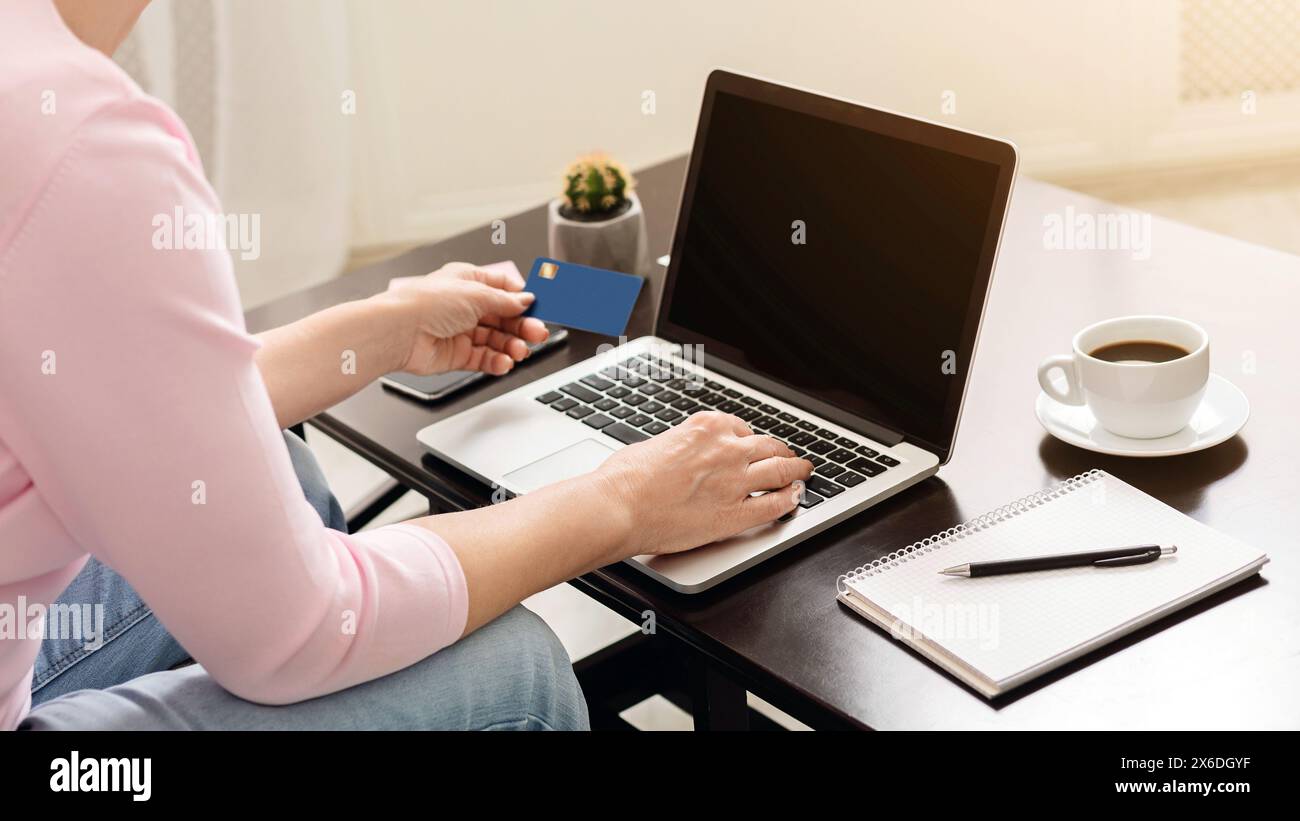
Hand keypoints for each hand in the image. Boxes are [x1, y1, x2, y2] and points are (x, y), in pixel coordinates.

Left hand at [387, 262, 548, 375]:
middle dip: (522, 327)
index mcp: (468, 281)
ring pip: (497, 341)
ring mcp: (461, 331)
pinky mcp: (457, 355)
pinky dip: (497, 362)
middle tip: (537, 334)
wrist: (399, 332)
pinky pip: (484, 359)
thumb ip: (506, 301)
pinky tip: (504, 362)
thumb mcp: (476, 294)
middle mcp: (465, 306)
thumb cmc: (425, 303)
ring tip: (519, 352)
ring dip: (511, 346)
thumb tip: (526, 300)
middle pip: (504, 318)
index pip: (504, 289)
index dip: (523, 299)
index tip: (540, 308)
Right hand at [595, 412, 813, 556]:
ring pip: (780, 471)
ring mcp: (735, 481)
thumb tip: (680, 455)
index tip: (755, 446)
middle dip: (782, 451)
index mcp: (705, 427)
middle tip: (790, 457)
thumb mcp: (654, 444)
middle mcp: (726, 449)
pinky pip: (773, 505)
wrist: (619, 507)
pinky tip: (794, 499)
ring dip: (796, 472)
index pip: (741, 429)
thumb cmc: (625, 479)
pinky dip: (789, 500)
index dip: (751, 440)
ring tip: (803, 474)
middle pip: (768, 446)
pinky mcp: (734, 514)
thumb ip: (679, 447)